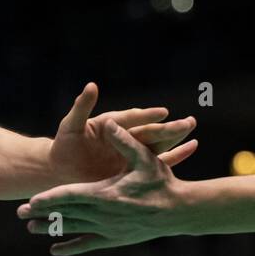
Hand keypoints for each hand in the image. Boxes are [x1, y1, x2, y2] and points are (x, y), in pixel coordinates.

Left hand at [22, 118, 196, 255]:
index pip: (71, 197)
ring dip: (52, 228)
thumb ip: (124, 140)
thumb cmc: (162, 181)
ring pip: (74, 229)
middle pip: (67, 214)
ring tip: (30, 227)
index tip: (31, 201)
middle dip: (42, 213)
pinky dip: (71, 246)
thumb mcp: (145, 158)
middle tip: (20, 212)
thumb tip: (109, 121)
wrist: (180, 211)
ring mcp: (109, 229)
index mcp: (107, 194)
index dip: (50, 199)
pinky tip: (55, 249)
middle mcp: (104, 214)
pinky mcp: (115, 239)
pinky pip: (88, 244)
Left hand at [48, 82, 194, 184]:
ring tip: (192, 126)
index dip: (146, 116)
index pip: (132, 119)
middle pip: (150, 131)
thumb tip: (91, 85)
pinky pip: (157, 162)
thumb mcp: (70, 126)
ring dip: (176, 136)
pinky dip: (175, 155)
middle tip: (189, 121)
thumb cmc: (64, 146)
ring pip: (158, 144)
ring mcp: (130, 154)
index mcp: (111, 125)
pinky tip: (192, 147)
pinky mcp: (133, 170)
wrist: (62, 170)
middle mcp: (124, 137)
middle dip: (169, 127)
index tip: (163, 112)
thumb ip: (82, 107)